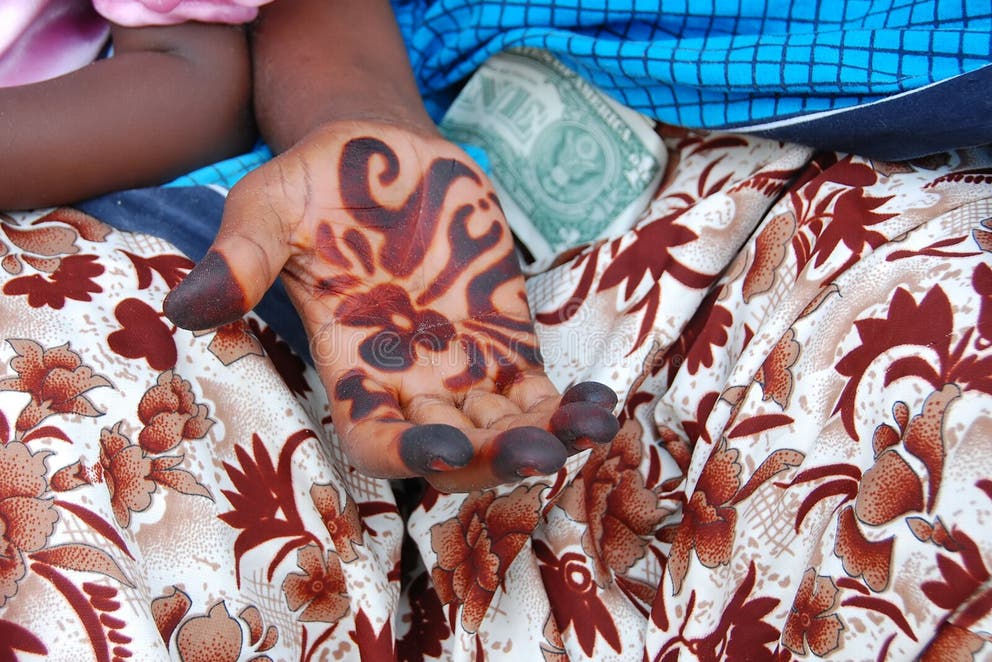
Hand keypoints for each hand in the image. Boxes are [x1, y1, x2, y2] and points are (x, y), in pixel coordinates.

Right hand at [164, 121, 618, 491]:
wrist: (383, 152)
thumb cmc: (318, 182)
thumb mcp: (269, 206)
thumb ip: (240, 257)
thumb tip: (185, 307)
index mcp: (350, 366)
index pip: (376, 439)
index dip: (407, 456)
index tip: (444, 448)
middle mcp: (409, 379)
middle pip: (454, 453)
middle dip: (494, 460)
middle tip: (537, 450)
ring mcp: (461, 362)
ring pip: (506, 429)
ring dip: (548, 437)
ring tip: (588, 429)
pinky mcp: (503, 335)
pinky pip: (540, 388)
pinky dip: (572, 404)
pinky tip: (603, 404)